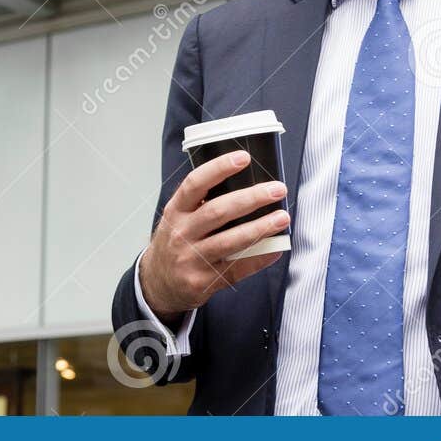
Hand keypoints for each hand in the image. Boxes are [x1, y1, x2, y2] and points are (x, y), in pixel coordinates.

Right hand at [138, 150, 289, 321]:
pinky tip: (276, 248)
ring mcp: (191, 259)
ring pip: (230, 241)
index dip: (219, 168)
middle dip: (251, 198)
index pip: (195, 183)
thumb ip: (201, 202)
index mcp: (176, 211)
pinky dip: (260, 258)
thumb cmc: (176, 243)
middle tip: (277, 189)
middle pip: (218, 211)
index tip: (243, 157)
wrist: (159, 283)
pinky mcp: (203, 281)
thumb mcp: (178, 218)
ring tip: (282, 217)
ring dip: (260, 227)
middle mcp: (181, 233)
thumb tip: (245, 183)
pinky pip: (238, 268)